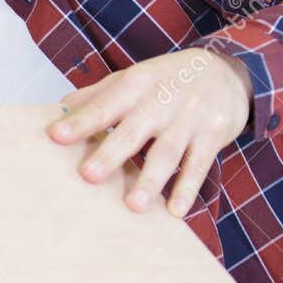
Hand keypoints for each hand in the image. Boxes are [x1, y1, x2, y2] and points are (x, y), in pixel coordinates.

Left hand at [46, 48, 252, 218]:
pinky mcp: (213, 134)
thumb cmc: (168, 79)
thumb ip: (98, 94)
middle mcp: (162, 99)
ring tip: (134, 205)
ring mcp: (189, 118)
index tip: (56, 136)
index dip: (81, 121)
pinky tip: (175, 211)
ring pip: (168, 151)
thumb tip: (59, 108)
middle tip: (89, 176)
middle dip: (111, 153)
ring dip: (151, 179)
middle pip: (134, 130)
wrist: (227, 70)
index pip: (105, 104)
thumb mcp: (135, 77)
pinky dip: (188, 188)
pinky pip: (200, 164)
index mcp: (136, 84)